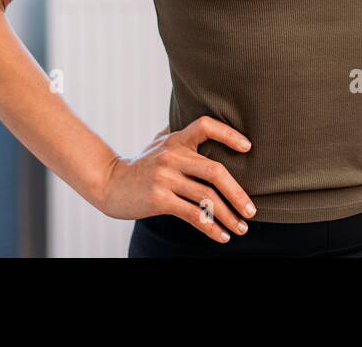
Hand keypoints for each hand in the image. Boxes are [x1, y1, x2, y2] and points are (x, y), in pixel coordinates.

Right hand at [95, 116, 256, 242]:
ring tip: (242, 228)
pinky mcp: (159, 199)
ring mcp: (165, 178)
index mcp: (176, 139)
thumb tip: (206, 128)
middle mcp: (173, 156)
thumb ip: (180, 137)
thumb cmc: (140, 164)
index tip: (248, 148)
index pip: (206, 126)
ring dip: (228, 216)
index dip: (229, 134)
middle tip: (252, 210)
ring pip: (206, 198)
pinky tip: (222, 236)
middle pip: (215, 172)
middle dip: (238, 193)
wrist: (109, 183)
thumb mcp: (159, 144)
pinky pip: (192, 214)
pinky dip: (211, 227)